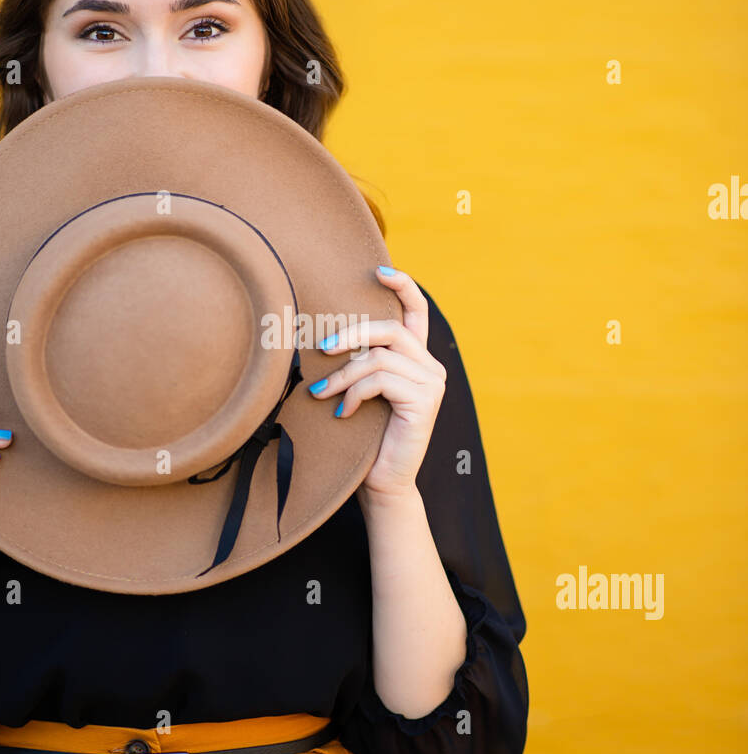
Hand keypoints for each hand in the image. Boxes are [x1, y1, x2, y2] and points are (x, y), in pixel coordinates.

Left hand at [307, 267, 446, 499]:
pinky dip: (354, 394)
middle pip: (390, 329)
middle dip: (352, 333)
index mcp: (417, 359)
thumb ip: (361, 362)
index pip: (416, 312)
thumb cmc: (365, 437)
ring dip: (343, 375)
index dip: (403, 286)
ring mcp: (432, 384)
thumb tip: (327, 336)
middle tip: (322, 348)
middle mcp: (431, 367)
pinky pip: (380, 381)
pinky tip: (344, 414)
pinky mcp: (425, 402)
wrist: (382, 483)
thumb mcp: (363, 391)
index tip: (379, 270)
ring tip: (321, 394)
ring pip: (379, 358)